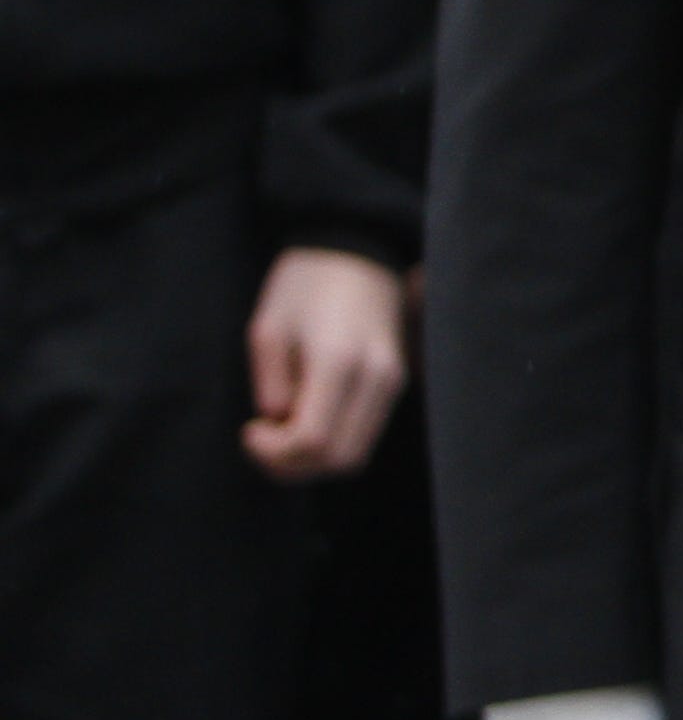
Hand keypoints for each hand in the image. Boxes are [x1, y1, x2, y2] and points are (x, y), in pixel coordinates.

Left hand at [245, 247, 409, 480]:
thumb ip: (271, 385)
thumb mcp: (268, 330)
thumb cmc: (304, 286)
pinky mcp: (396, 383)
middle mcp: (376, 377)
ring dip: (314, 459)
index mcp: (339, 361)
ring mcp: (393, 382)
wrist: (357, 254)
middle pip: (341, 458)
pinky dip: (333, 442)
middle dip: (293, 465)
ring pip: (357, 454)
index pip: (314, 440)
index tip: (250, 429)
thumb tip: (279, 424)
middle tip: (263, 441)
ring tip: (283, 431)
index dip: (274, 453)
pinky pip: (365, 434)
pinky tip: (308, 418)